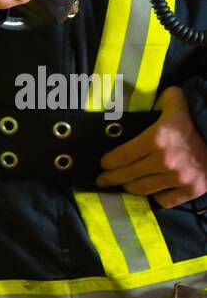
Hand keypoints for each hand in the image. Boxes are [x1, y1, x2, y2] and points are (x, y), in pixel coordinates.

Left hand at [96, 85, 206, 207]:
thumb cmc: (195, 116)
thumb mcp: (174, 100)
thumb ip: (156, 100)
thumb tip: (136, 98)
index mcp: (157, 139)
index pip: (122, 156)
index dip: (108, 162)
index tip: (102, 163)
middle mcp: (165, 161)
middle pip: (128, 175)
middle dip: (111, 178)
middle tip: (102, 180)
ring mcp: (179, 178)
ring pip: (144, 189)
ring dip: (129, 188)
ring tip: (122, 185)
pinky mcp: (192, 190)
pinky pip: (165, 200)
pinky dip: (155, 196)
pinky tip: (150, 191)